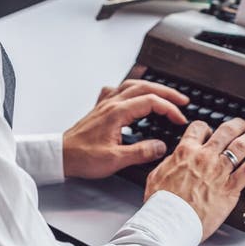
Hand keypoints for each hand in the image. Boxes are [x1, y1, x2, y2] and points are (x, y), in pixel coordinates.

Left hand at [62, 80, 188, 179]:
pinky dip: (130, 89)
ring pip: (132, 85)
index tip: (180, 119)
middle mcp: (112, 103)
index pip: (151, 102)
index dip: (169, 109)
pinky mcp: (101, 109)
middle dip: (166, 92)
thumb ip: (141, 152)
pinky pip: (118, 90)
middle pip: (145, 88)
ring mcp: (106, 104)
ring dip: (152, 87)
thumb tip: (161, 147)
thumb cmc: (83, 158)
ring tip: (165, 94)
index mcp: (117, 113)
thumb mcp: (115, 160)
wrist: (61, 156)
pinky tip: (132, 94)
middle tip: (183, 100)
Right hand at [145, 118, 244, 240]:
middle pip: (226, 131)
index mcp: (186, 152)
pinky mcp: (230, 189)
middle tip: (242, 126)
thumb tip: (173, 159)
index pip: (200, 127)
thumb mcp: (157, 174)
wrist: (171, 222)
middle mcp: (205, 157)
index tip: (210, 132)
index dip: (207, 127)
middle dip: (237, 125)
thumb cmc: (162, 203)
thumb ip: (169, 162)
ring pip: (241, 146)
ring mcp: (219, 172)